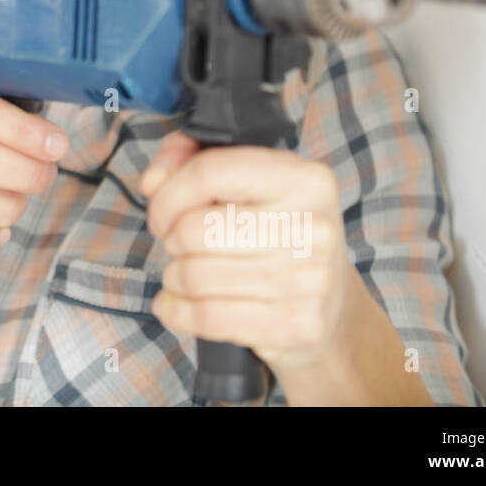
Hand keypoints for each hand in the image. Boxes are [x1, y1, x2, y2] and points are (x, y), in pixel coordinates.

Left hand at [139, 131, 360, 374]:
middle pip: (194, 229)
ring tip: (184, 275)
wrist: (332, 307)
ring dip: (173, 277)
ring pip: (194, 275)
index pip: (210, 173)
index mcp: (304, 179)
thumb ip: (191, 160)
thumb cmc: (276, 236)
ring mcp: (309, 280)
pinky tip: (175, 304)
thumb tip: (152, 181)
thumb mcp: (248, 186)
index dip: (168, 194)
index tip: (161, 212)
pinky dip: (175, 311)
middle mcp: (313, 227)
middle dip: (170, 240)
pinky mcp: (297, 326)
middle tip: (179, 246)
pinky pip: (206, 317)